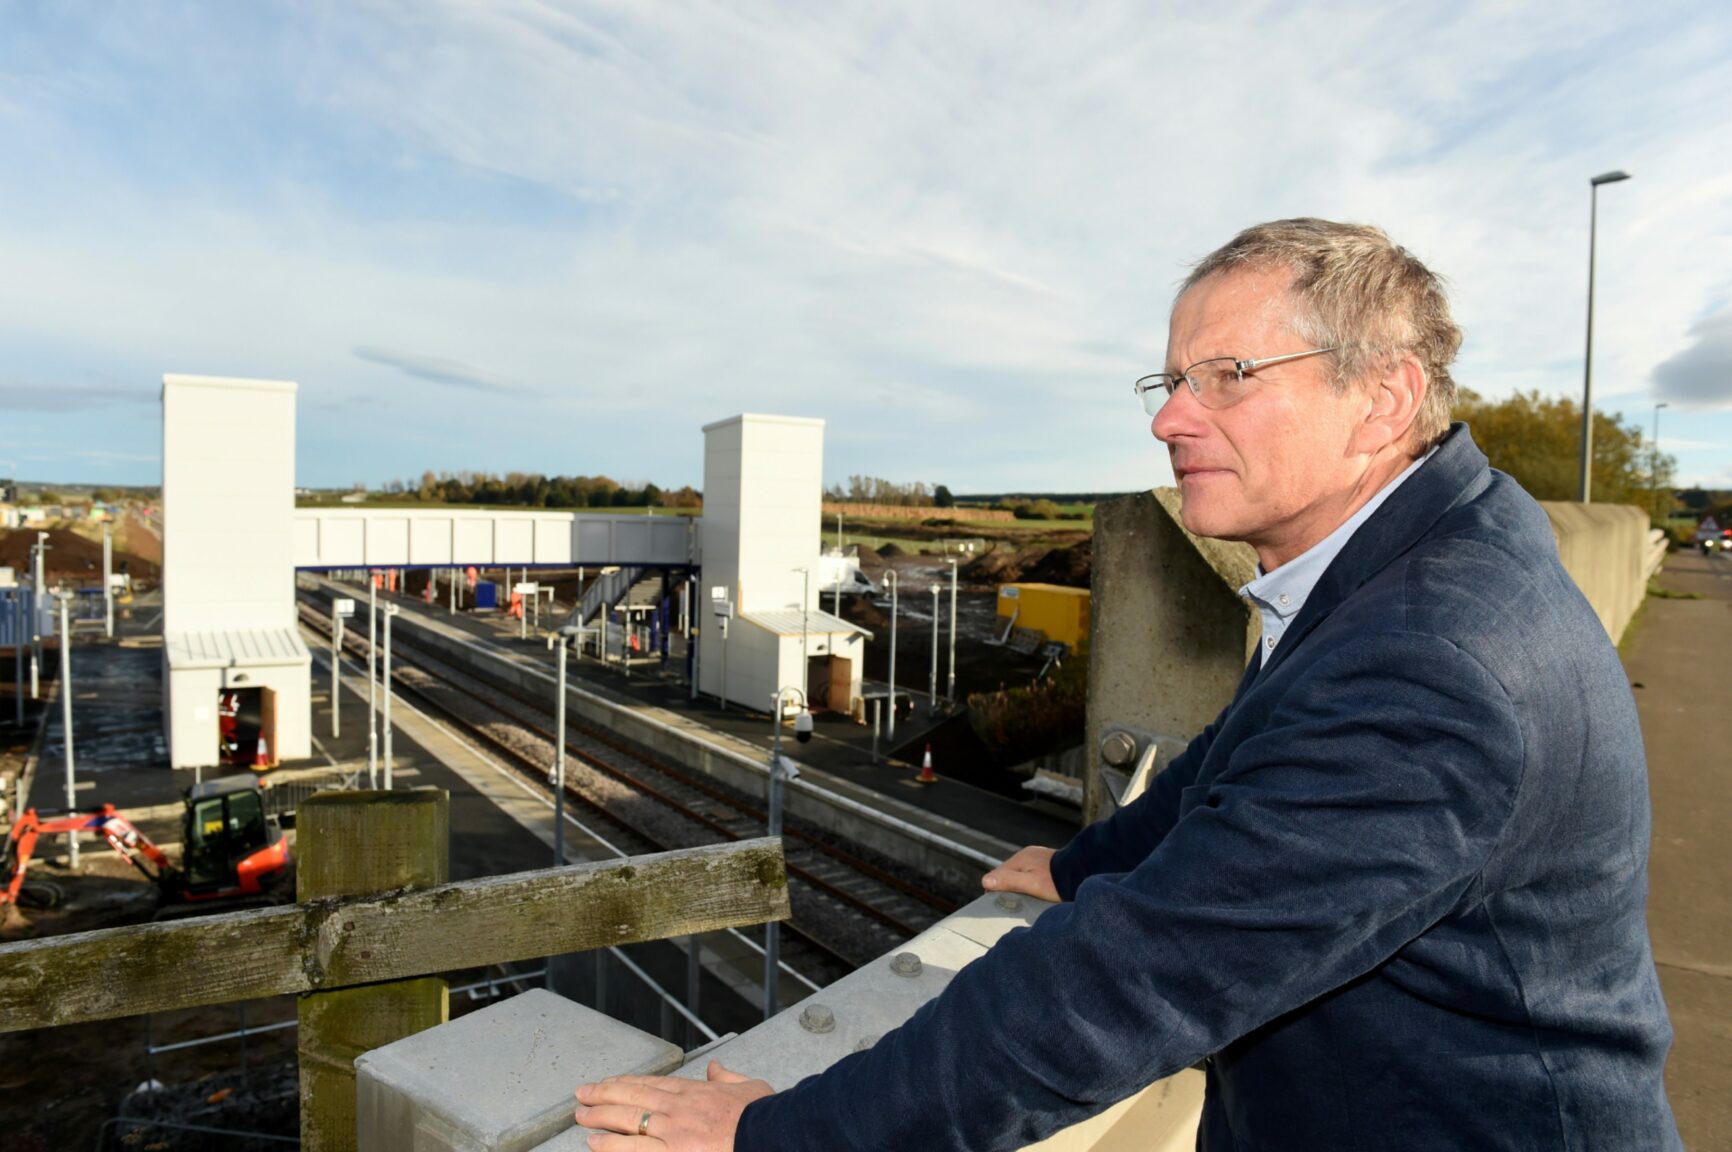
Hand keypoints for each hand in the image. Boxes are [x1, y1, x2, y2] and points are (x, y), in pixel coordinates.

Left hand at [576, 1060, 773, 1150]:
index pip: (651, 1083)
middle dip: (603, 1094)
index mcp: (694, 1092)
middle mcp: (677, 1108)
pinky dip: (611, 1144)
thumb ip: (727, 1077)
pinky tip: (594, 1142)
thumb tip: (716, 1069)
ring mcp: (671, 1132)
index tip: (610, 1082)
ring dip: (599, 1117)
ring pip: (626, 1120)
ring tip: (580, 1116)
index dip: (626, 1082)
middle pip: (631, 1097)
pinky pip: (633, 1149)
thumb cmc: (761, 1116)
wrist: (768, 1135)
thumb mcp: (749, 1087)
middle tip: (582, 1094)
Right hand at [981, 845, 1059, 902]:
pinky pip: (1033, 874)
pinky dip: (1031, 883)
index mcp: (1021, 858)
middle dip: (1007, 887)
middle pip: (1009, 874)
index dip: (994, 889)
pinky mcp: (1048, 864)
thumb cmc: (1057, 882)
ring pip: (1021, 874)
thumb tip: (985, 881)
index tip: (997, 903)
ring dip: (1020, 886)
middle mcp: (1028, 855)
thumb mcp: (1031, 884)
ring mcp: (1039, 858)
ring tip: (1025, 900)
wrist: (1084, 873)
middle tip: (1012, 904)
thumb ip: (1009, 881)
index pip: (997, 874)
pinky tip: (1038, 893)